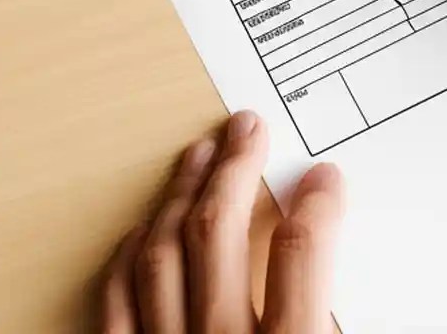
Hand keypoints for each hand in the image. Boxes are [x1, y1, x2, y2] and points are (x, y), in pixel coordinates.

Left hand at [103, 111, 344, 333]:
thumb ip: (324, 322)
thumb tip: (330, 276)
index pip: (299, 255)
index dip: (316, 206)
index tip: (322, 178)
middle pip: (216, 234)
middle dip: (234, 171)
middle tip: (247, 131)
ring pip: (161, 257)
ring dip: (180, 197)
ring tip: (197, 157)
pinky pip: (116, 304)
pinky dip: (129, 260)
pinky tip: (145, 230)